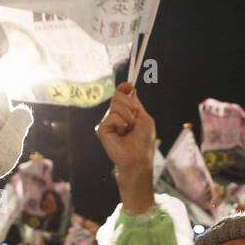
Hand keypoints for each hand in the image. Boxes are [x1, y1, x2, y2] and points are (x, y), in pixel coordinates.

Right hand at [95, 82, 155, 213]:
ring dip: (128, 117)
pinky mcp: (101, 129)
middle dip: (130, 107)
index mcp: (125, 112)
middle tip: (133, 122)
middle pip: (118, 96)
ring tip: (128, 130)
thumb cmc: (143, 141)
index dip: (124, 88)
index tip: (128, 86)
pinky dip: (120, 124)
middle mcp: (114, 115)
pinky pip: (112, 117)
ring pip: (116, 105)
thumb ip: (135, 102)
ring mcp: (107, 122)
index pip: (121, 94)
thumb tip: (129, 86)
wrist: (137, 158)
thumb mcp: (144, 117)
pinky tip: (121, 134)